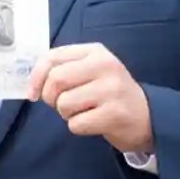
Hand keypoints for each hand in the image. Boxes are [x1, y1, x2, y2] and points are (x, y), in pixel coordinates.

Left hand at [27, 43, 153, 153]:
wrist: (147, 116)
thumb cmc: (109, 93)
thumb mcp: (91, 70)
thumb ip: (63, 68)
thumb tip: (32, 84)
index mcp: (95, 51)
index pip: (52, 57)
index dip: (36, 77)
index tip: (33, 93)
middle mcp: (105, 66)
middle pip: (56, 80)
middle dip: (51, 98)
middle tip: (61, 104)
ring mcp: (111, 90)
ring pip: (64, 103)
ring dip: (66, 114)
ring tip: (83, 111)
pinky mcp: (115, 114)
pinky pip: (76, 124)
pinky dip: (78, 127)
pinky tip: (94, 122)